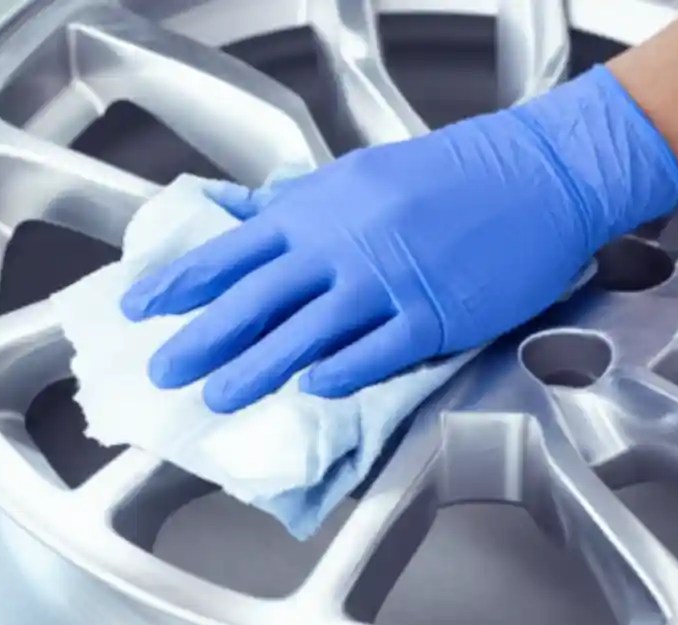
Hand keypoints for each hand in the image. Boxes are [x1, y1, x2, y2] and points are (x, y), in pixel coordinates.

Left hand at [120, 65, 677, 412]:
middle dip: (202, 338)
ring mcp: (387, 281)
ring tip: (218, 397)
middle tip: (164, 371)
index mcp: (318, 208)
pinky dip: (341, 370)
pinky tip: (310, 390)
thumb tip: (241, 217)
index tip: (142, 308)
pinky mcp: (432, 315)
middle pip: (256, 299)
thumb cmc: (449, 174)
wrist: (535, 174)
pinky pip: (376, 351)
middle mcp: (341, 244)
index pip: (232, 250)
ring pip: (305, 332)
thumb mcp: (358, 175)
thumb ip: (297, 204)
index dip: (181, 283)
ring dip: (256, 368)